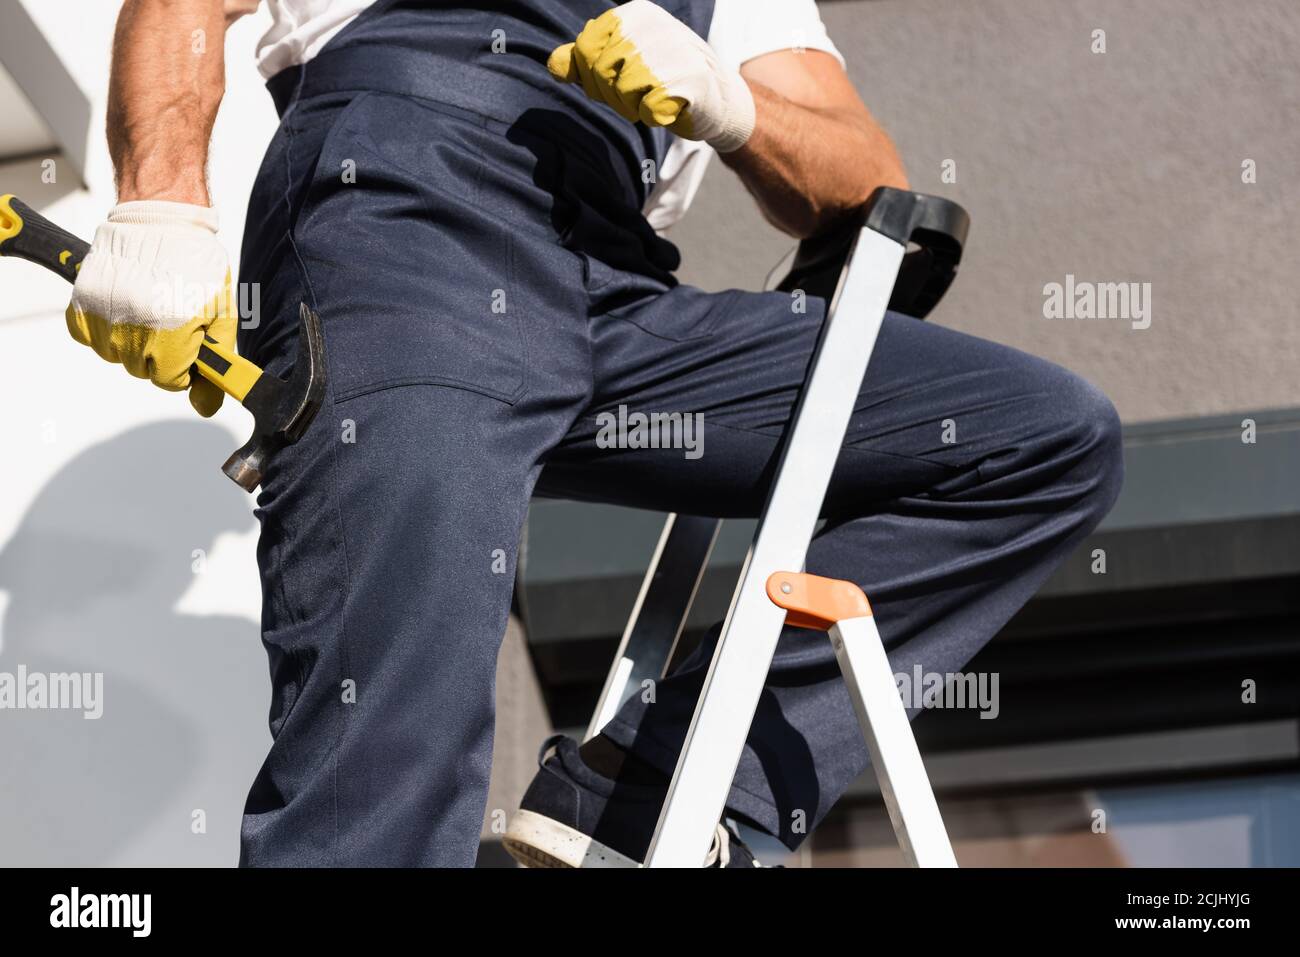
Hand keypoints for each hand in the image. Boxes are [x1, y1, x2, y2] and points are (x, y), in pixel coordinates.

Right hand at [66, 200, 234, 416]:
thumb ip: (216, 361)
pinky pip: (87, 336)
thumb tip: (206, 406)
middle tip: (168, 322)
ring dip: (130, 342)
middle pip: (142, 371)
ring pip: (115, 356)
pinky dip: (103, 329)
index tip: (187, 349)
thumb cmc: (197, 264)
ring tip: (147, 310)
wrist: (162, 220)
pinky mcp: (83, 301)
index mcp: (172, 333)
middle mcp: (135, 327)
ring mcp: (105, 315)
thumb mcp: (221, 313)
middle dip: (159, 355)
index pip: (170, 381)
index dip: (183, 368)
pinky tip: (122, 309)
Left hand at [548, 0, 755, 152]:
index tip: (616, 79)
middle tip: (639, 93)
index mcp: (634, 14)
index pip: (585, 48)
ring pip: (622, 93)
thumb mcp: (621, 62)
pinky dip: (654, 116)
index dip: (592, 75)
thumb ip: (585, 62)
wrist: (718, 98)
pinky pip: (647, 110)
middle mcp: (652, 25)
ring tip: (655, 97)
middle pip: (601, 73)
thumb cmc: (663, 78)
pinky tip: (671, 106)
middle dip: (614, 94)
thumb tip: (553, 64)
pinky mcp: (688, 80)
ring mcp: (672, 50)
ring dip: (634, 107)